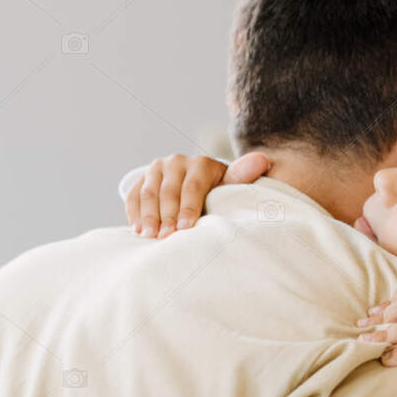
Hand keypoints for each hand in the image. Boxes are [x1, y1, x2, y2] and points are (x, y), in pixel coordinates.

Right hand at [125, 151, 269, 237]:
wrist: (196, 177)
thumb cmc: (218, 188)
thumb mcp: (231, 182)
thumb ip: (243, 175)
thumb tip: (262, 160)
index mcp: (201, 164)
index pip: (192, 187)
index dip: (188, 208)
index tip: (185, 229)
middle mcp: (177, 162)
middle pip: (168, 191)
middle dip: (166, 216)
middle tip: (165, 237)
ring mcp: (157, 168)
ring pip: (148, 192)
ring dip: (147, 216)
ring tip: (149, 236)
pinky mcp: (142, 176)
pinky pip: (133, 194)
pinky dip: (133, 212)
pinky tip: (136, 229)